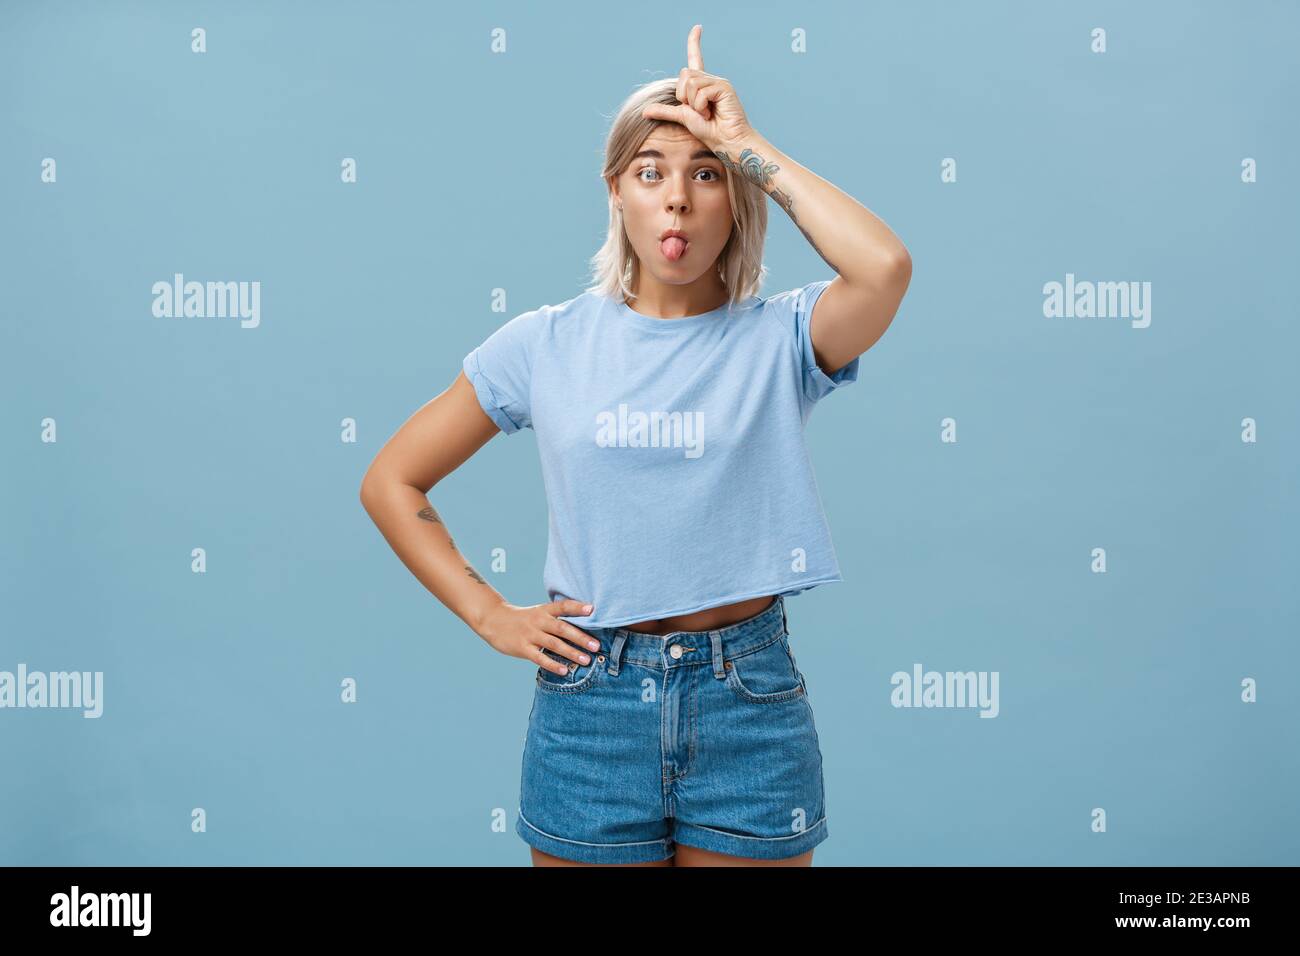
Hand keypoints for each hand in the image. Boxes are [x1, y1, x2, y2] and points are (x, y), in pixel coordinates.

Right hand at [477, 599, 600, 675]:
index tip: (592, 609)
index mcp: (544, 610)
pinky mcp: (522, 648)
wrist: (493, 621)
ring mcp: (530, 635)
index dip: (577, 607)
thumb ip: (556, 619)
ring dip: (571, 652)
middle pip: (562, 628)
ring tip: (586, 660)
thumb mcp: (538, 613)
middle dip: (580, 637)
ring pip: (553, 644)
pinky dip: (552, 665)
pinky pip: (539, 658)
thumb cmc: (523, 619)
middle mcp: (538, 621)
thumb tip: (583, 627)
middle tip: (596, 646)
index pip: (563, 606)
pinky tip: (564, 671)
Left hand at [640, 24, 753, 152]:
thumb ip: (665, 112)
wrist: (727, 142)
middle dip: (684, 96)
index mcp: (702, 84)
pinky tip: (711, 113)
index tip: (698, 27)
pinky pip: (701, 91)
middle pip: (685, 74)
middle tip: (699, 111)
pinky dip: (701, 106)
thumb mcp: (683, 118)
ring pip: (691, 83)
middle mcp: (711, 79)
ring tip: (706, 113)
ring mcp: (718, 82)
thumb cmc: (710, 132)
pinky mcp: (724, 87)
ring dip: (693, 103)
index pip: (696, 58)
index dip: (694, 42)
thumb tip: (644, 111)